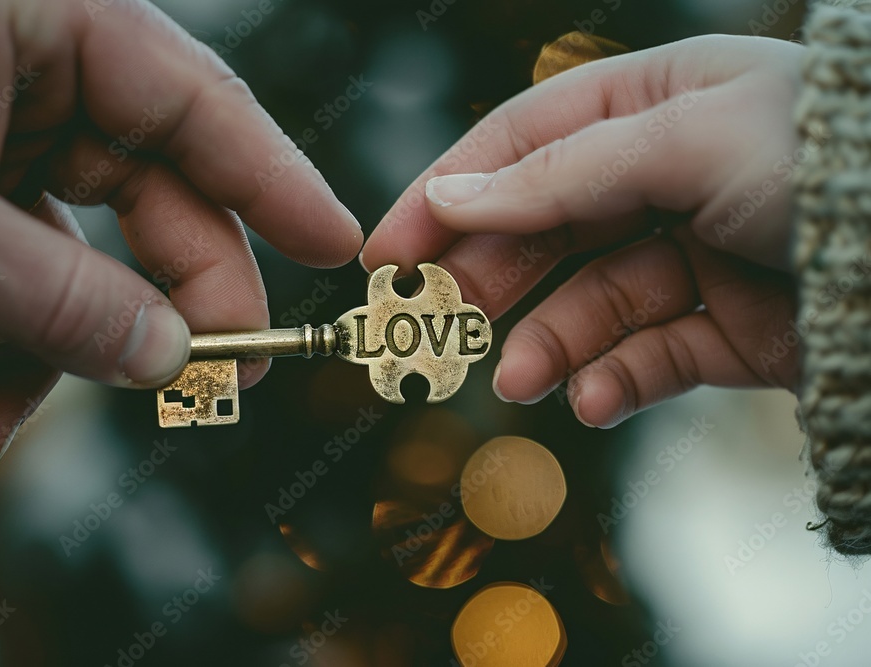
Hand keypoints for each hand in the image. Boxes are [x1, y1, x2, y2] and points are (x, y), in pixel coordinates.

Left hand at [0, 0, 361, 469]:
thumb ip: (54, 293)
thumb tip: (166, 356)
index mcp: (48, 22)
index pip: (201, 105)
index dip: (278, 181)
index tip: (337, 248)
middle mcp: (34, 70)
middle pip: (154, 197)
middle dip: (167, 306)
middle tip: (207, 387)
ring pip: (79, 255)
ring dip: (54, 356)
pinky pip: (15, 274)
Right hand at [362, 35, 802, 427]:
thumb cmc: (830, 160)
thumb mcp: (685, 140)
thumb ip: (562, 172)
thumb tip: (455, 192)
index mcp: (654, 103)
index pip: (523, 144)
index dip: (450, 194)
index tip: (390, 250)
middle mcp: (665, 176)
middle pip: (544, 229)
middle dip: (488, 279)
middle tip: (432, 327)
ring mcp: (691, 256)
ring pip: (587, 303)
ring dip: (544, 343)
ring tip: (517, 378)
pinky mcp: (719, 331)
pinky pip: (643, 358)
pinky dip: (610, 382)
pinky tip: (587, 400)